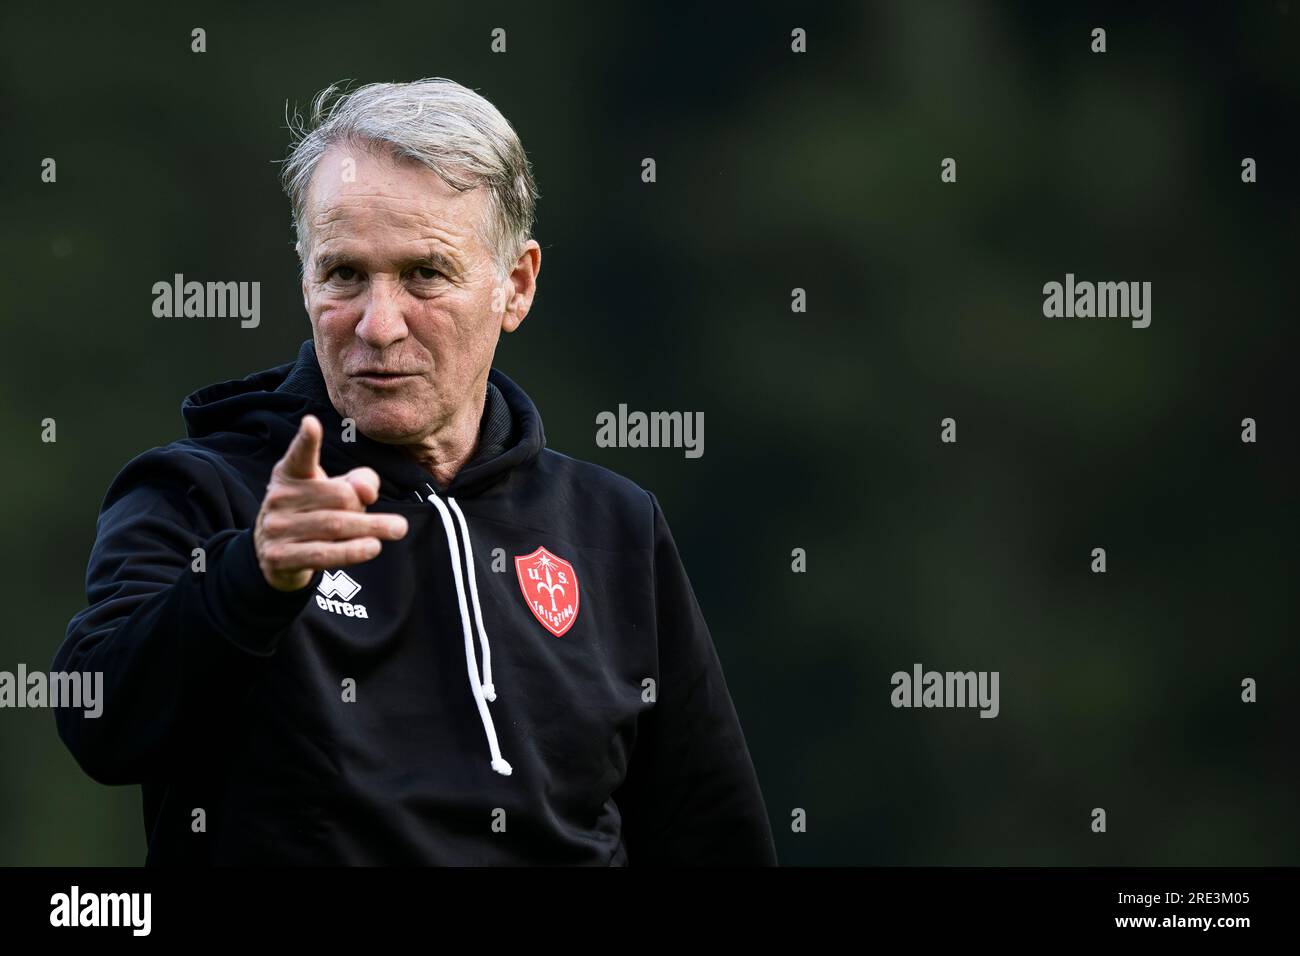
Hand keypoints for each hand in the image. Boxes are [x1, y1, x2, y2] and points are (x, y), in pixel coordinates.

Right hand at [254, 414, 407, 591]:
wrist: (277, 558)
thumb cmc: (315, 515)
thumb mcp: (337, 494)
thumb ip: (359, 482)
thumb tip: (367, 491)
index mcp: (291, 475)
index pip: (300, 456)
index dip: (306, 440)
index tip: (311, 423)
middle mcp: (279, 498)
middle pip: (338, 497)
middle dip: (365, 506)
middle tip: (393, 523)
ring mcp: (276, 528)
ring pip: (334, 525)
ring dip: (371, 527)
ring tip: (397, 529)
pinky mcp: (279, 556)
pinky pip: (323, 553)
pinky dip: (351, 551)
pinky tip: (373, 547)